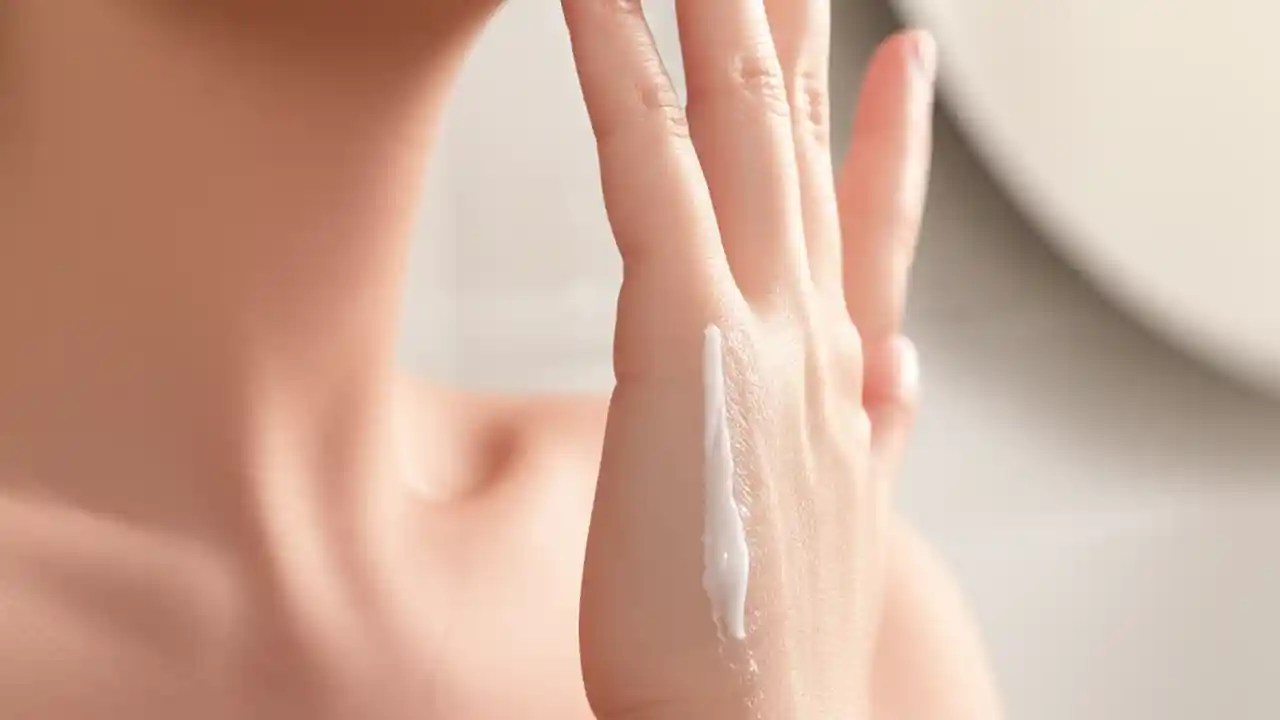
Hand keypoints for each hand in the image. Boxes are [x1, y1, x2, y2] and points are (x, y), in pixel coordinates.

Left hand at [562, 0, 935, 716]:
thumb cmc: (768, 632)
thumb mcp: (845, 512)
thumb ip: (880, 425)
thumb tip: (905, 361)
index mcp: (843, 369)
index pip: (871, 223)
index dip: (889, 132)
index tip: (904, 54)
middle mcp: (816, 328)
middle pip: (802, 147)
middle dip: (789, 29)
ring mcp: (762, 325)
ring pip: (738, 128)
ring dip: (717, 9)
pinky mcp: (689, 341)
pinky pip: (649, 174)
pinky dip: (622, 75)